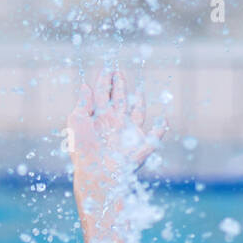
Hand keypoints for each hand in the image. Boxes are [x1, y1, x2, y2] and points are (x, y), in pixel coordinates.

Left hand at [67, 67, 165, 208]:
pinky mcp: (140, 145)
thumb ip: (83, 103)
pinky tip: (165, 121)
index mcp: (98, 118)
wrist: (96, 173)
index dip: (104, 81)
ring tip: (139, 90)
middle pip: (119, 100)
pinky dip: (161, 130)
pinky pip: (154, 136)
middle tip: (118, 71)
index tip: (107, 68)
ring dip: (139, 101)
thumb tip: (84, 85)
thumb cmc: (83, 150)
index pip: (102, 95)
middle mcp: (114, 124)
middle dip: (119, 86)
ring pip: (136, 113)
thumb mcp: (77, 122)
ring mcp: (128, 133)